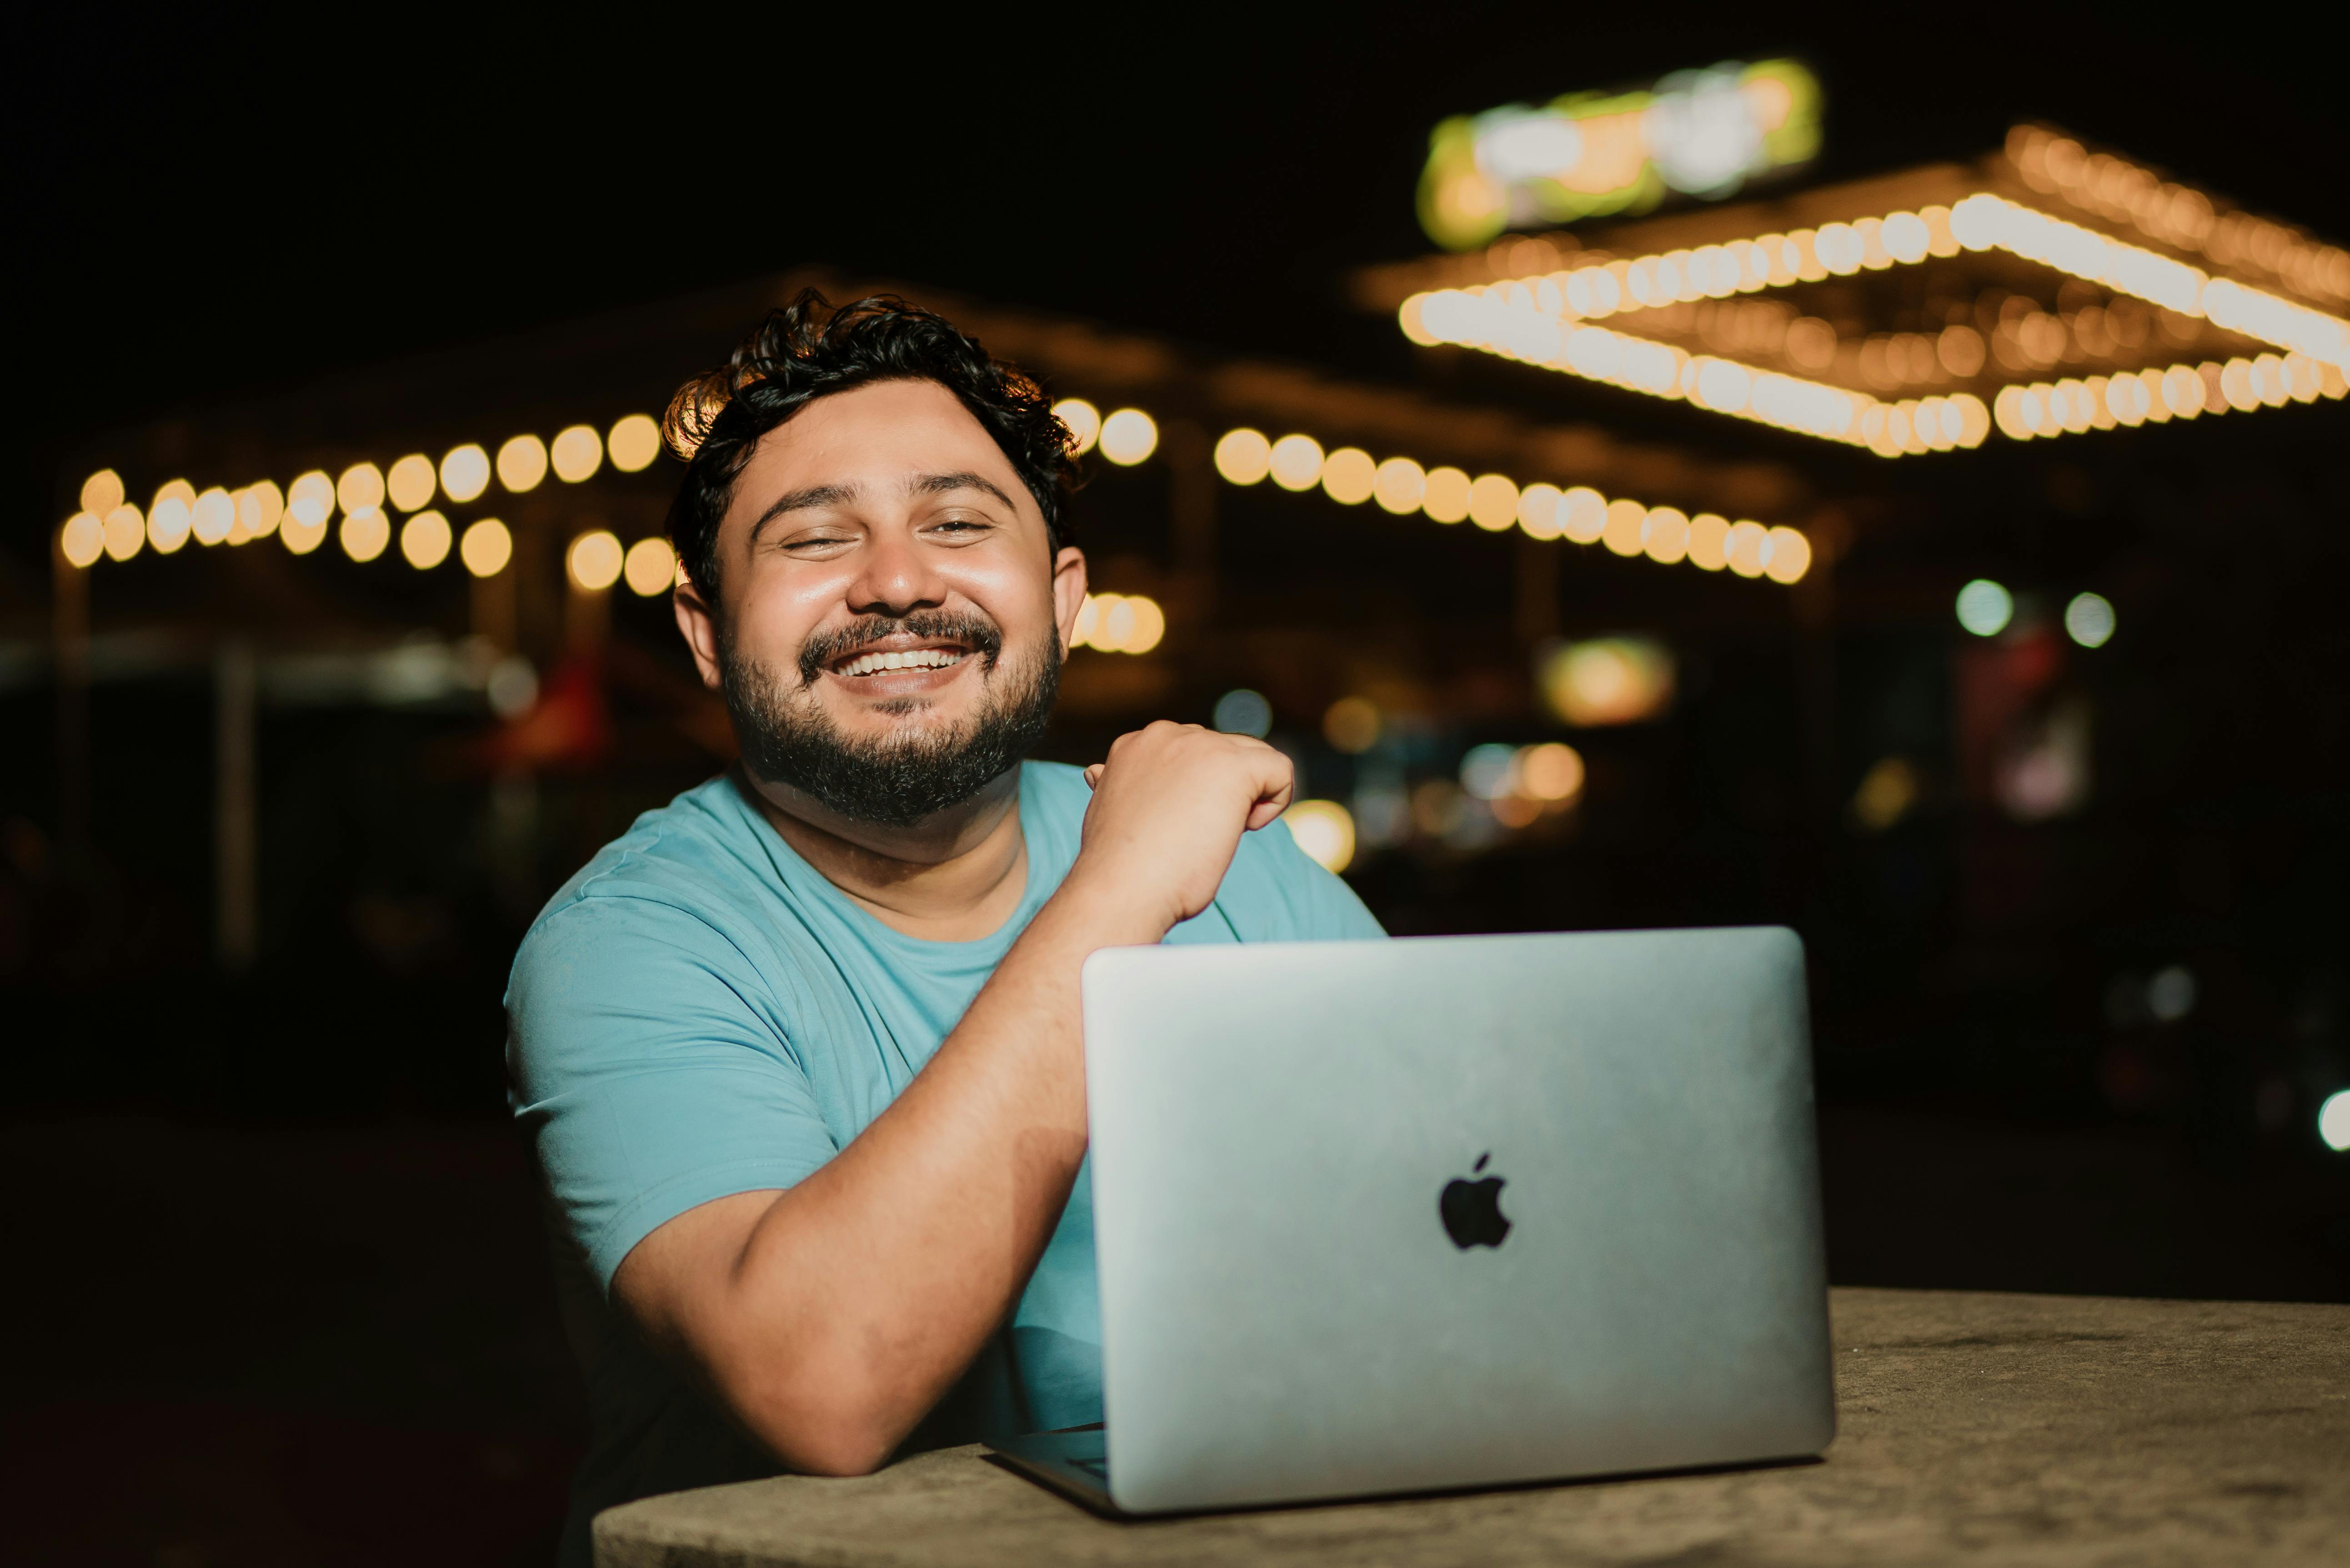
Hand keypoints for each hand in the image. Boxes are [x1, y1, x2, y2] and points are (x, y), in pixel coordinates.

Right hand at [1066, 721, 1293, 938]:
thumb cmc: (1118, 866)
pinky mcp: (1232, 765)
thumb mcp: (1111, 813)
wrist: (1121, 888)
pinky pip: (1281, 770)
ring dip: (1248, 797)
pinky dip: (1275, 803)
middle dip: (1226, 792)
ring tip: (1217, 834)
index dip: (1198, 792)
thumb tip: (1098, 772)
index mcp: (1136, 745)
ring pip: (1256, 757)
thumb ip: (1118, 786)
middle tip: (1199, 834)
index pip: (1194, 754)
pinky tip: (1242, 830)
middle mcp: (1166, 734)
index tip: (1178, 826)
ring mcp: (1200, 746)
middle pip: (1227, 751)